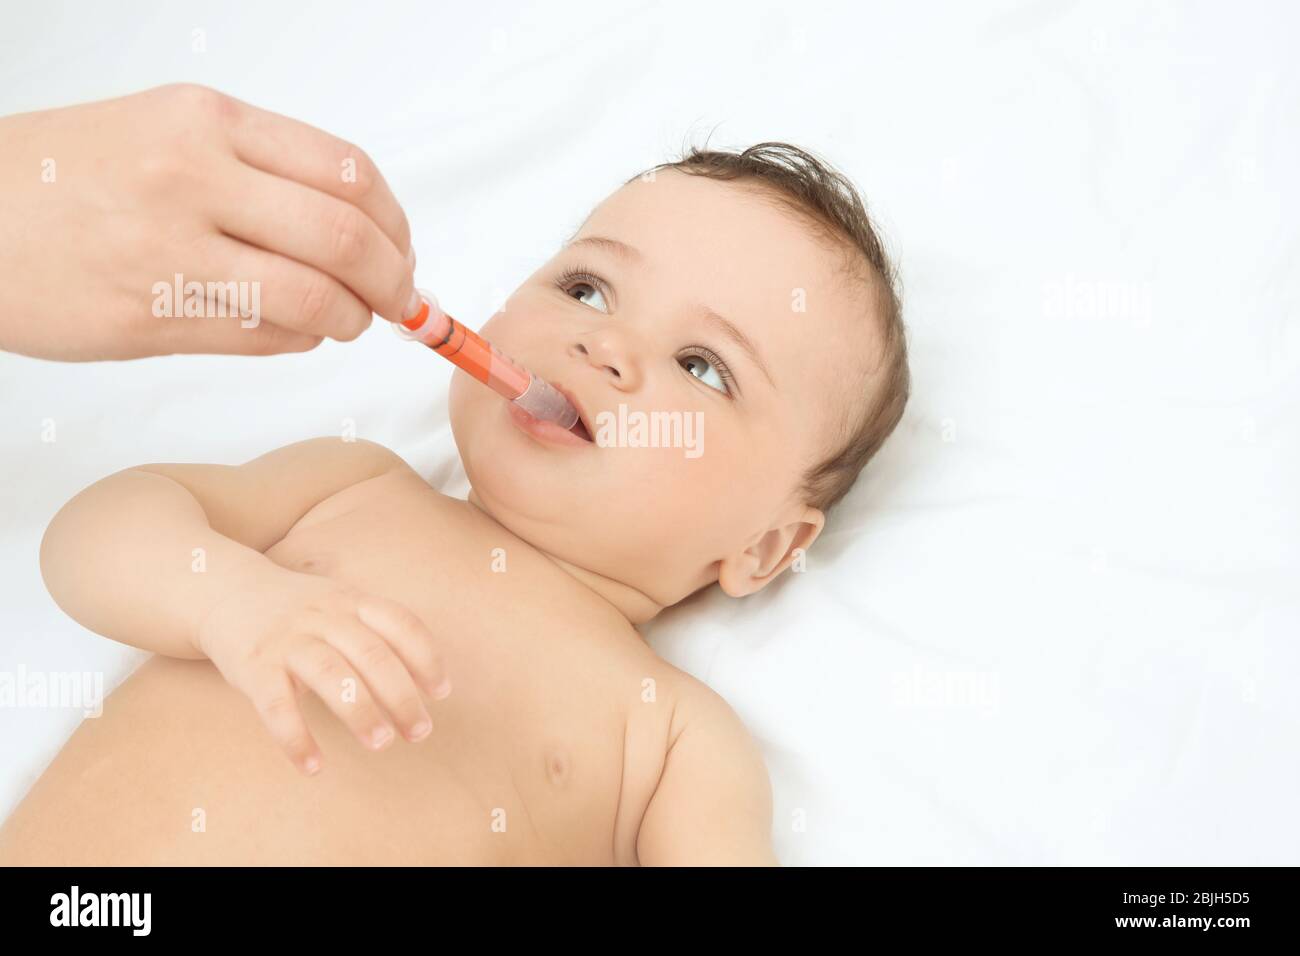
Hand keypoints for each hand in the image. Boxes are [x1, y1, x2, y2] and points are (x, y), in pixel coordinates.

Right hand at [0, 83, 419, 359]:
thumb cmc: (67, 179)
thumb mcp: (164, 132)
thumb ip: (259, 169)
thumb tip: (359, 225)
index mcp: (206, 121)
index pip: (347, 171)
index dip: (395, 221)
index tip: (404, 248)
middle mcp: (193, 178)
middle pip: (346, 238)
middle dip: (395, 281)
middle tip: (401, 300)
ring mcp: (171, 251)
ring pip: (314, 299)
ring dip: (351, 320)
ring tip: (347, 321)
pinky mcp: (151, 317)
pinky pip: (265, 339)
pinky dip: (301, 341)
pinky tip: (294, 332)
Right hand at [195, 565, 450, 775]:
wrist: (223, 591)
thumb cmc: (298, 611)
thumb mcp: (339, 606)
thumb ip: (376, 634)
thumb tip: (423, 684)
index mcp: (351, 601)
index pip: (400, 623)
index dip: (426, 657)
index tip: (442, 693)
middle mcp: (323, 616)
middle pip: (371, 653)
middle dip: (401, 695)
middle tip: (420, 732)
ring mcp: (287, 639)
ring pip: (330, 673)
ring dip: (359, 710)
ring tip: (381, 743)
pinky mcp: (254, 665)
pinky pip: (276, 705)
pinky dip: (296, 738)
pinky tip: (314, 767)